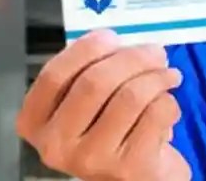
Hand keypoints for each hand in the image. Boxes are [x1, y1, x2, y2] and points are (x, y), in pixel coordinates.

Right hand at [16, 29, 191, 180]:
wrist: (137, 178)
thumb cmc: (112, 132)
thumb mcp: (87, 105)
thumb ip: (90, 70)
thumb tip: (113, 40)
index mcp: (36, 123)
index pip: (54, 75)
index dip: (86, 49)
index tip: (112, 37)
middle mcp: (55, 145)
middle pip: (95, 82)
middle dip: (133, 57)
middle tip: (156, 53)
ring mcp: (90, 160)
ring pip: (130, 96)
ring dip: (158, 77)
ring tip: (169, 76)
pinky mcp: (127, 167)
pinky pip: (156, 113)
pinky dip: (169, 101)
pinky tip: (167, 107)